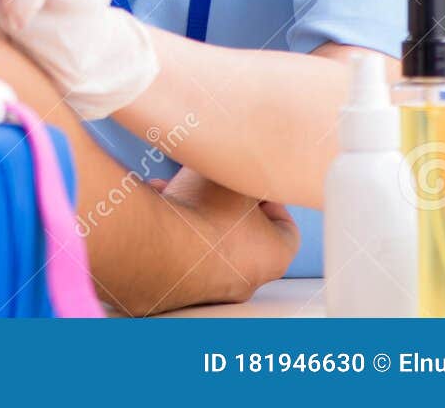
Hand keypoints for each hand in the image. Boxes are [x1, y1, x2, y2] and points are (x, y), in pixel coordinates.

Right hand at [155, 168, 298, 309]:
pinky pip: (182, 249)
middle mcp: (248, 277)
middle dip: (224, 204)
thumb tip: (239, 158)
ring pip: (208, 239)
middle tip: (209, 185)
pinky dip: (174, 228)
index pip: (285, 225)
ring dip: (195, 213)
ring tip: (175, 190)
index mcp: (276, 254)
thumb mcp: (235, 170)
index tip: (249, 183)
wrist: (160, 244)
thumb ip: (244, 167)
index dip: (267, 197)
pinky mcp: (180, 284)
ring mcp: (212, 286)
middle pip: (243, 232)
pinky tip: (160, 206)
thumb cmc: (207, 213)